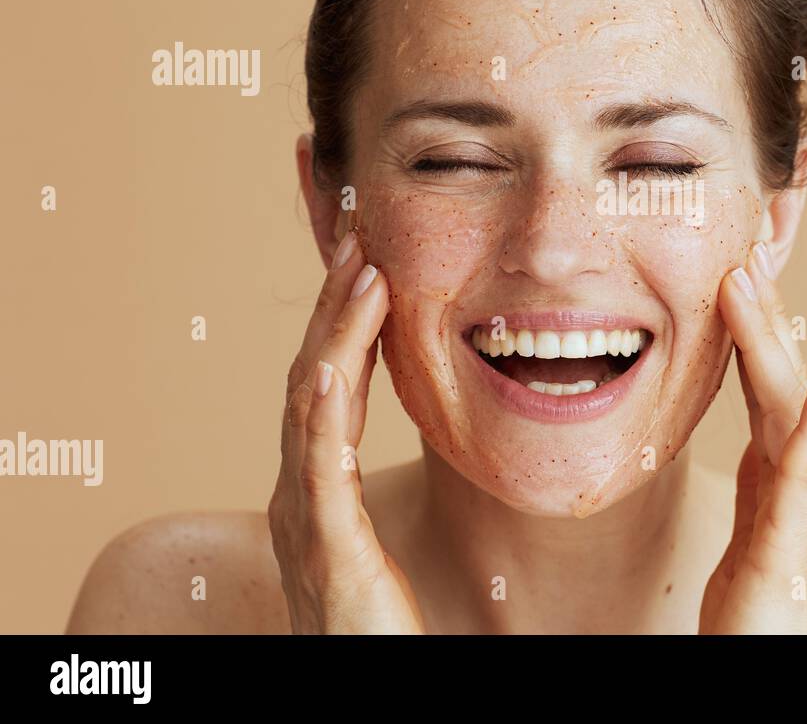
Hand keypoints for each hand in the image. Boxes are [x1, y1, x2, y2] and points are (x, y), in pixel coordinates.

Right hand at [268, 230, 424, 633]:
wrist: (369, 680)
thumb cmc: (377, 624)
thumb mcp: (372, 538)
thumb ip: (364, 485)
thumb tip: (399, 428)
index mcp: (313, 486)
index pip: (324, 384)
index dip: (342, 321)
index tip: (364, 261)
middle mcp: (298, 492)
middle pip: (310, 376)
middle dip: (334, 305)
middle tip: (357, 236)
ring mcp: (303, 517)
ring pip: (310, 405)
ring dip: (335, 334)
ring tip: (361, 271)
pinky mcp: (324, 547)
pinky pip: (319, 466)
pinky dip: (321, 409)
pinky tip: (332, 364)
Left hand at [700, 241, 806, 633]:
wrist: (773, 668)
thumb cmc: (760, 611)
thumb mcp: (757, 525)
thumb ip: (767, 470)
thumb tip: (768, 416)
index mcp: (788, 472)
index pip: (767, 381)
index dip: (757, 318)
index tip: (742, 254)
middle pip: (781, 378)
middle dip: (764, 306)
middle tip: (747, 235)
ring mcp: (806, 512)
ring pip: (785, 411)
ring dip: (771, 341)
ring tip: (750, 278)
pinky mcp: (790, 548)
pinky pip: (803, 478)